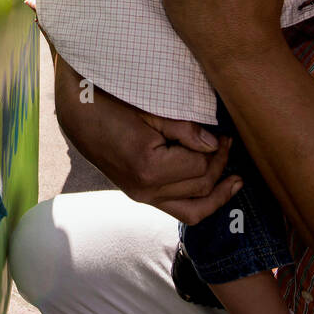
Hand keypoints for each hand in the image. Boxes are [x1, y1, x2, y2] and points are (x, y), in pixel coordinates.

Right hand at [53, 52, 240, 224]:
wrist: (77, 112)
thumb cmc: (111, 102)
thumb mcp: (150, 109)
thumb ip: (185, 128)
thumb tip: (214, 144)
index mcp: (148, 167)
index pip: (200, 166)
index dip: (219, 150)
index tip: (226, 132)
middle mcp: (146, 189)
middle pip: (200, 185)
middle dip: (221, 164)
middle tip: (228, 141)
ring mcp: (142, 196)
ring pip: (194, 208)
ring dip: (218, 193)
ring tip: (236, 179)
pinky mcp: (141, 195)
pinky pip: (179, 211)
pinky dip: (202, 204)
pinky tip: (218, 191)